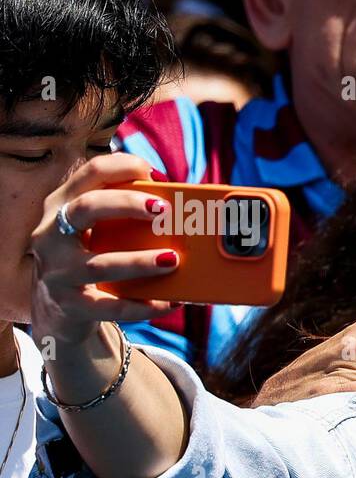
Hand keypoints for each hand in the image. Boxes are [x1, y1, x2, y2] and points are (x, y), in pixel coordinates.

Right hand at [30, 153, 177, 347]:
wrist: (59, 310)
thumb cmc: (91, 257)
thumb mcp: (97, 230)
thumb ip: (126, 213)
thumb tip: (181, 205)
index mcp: (62, 205)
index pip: (89, 173)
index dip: (122, 167)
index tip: (156, 175)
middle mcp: (52, 234)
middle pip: (86, 208)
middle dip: (126, 204)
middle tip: (164, 209)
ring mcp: (57, 272)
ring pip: (99, 264)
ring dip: (140, 261)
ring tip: (173, 259)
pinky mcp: (70, 306)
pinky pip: (110, 307)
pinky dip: (143, 306)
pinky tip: (170, 302)